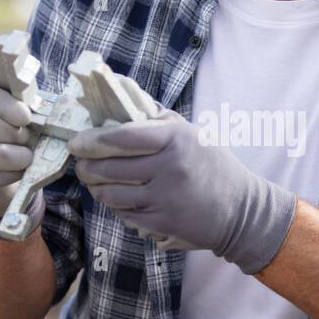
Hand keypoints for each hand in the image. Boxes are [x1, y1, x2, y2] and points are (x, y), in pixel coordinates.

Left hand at [68, 102, 296, 274]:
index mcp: (176, 139)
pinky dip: (115, 207)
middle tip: (81, 164)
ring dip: (96, 188)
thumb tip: (122, 96)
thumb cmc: (213, 165)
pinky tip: (115, 199)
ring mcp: (165, 198)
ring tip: (93, 181)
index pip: (123, 137)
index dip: (93, 140)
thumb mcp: (192, 133)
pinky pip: (125, 214)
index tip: (77, 142)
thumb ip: (158, 118)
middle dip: (87, 166)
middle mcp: (170, 168)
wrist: (241, 210)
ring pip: (112, 194)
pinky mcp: (163, 223)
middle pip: (110, 168)